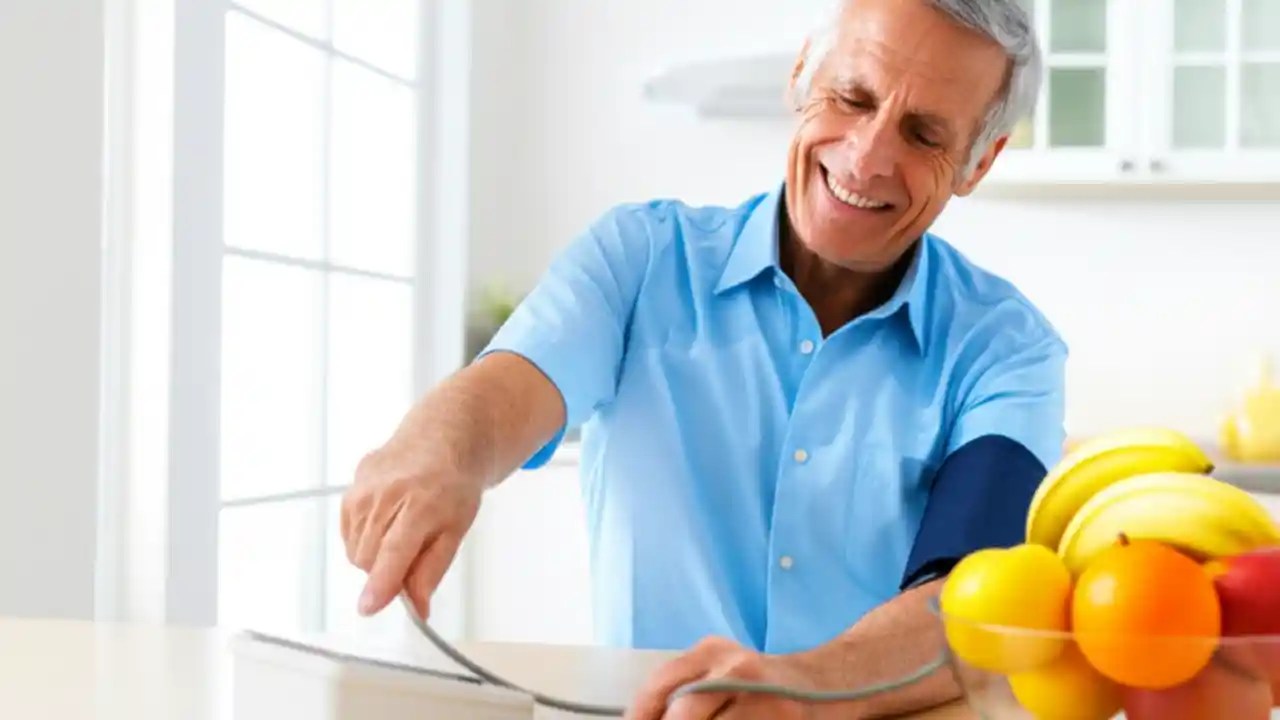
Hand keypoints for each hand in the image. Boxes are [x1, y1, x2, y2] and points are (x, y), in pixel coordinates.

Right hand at [340, 443, 481, 618]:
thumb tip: (418, 610)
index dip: (381, 582)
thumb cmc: (453, 488)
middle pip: (369, 557)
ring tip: (401, 532)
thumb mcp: (456, 531)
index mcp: (421, 505)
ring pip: (355, 549)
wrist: (439, 442)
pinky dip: (364, 539)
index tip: (369, 608)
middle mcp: (386, 495)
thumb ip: (432, 571)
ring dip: (374, 555)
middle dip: (386, 570)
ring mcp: (363, 489)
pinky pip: (348, 533)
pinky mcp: (350, 488)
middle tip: (411, 553)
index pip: (394, 551)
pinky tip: (386, 522)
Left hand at [626, 637, 826, 719]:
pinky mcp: (783, 718)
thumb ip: (686, 692)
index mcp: (711, 651)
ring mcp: (762, 695)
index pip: (661, 685)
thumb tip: (647, 718)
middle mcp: (735, 667)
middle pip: (684, 712)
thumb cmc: (762, 686)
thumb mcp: (720, 673)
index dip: (642, 713)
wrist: (826, 683)